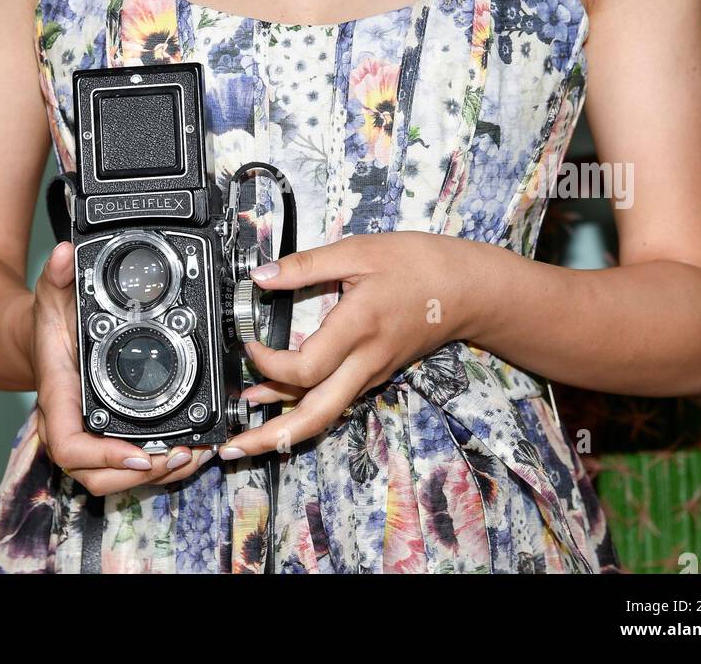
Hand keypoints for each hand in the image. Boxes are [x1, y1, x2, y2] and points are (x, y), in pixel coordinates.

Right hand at [24, 242, 213, 494]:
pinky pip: (122, 464)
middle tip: (178, 455)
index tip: (139, 454)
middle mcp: (68, 423)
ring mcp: (86, 433)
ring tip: (188, 457)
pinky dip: (154, 466)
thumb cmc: (48, 321)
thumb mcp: (52, 292)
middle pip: (94, 476)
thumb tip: (66, 254)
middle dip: (138, 476)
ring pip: (109, 479)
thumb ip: (59, 273)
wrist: (42, 337)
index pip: (70, 445)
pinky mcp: (103, 434)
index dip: (103, 457)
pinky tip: (182, 453)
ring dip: (152, 476)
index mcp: (58, 396)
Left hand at [219, 233, 470, 460]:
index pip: (305, 368)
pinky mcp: (375, 374)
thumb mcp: (358, 251)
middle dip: (270, 437)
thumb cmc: (418, 265)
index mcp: (357, 328)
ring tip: (246, 433)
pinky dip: (305, 406)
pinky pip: (336, 398)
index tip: (249, 344)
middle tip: (232, 448)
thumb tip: (262, 276)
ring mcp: (371, 374)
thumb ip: (306, 264)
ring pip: (324, 413)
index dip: (268, 364)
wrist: (468, 289)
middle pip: (315, 417)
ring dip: (284, 426)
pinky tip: (281, 398)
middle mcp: (364, 362)